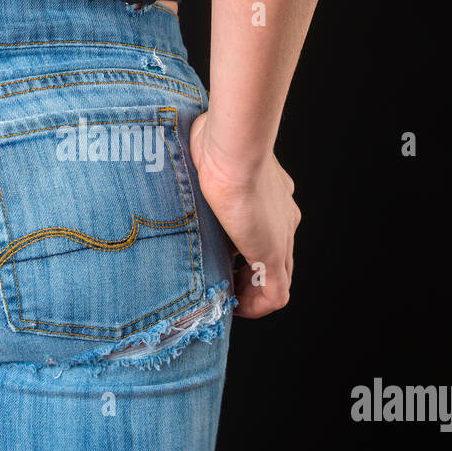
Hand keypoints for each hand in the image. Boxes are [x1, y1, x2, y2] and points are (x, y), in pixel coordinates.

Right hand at [189, 111, 299, 317]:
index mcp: (270, 193)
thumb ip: (199, 171)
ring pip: (276, 277)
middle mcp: (282, 216)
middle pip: (272, 256)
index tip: (217, 254)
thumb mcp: (206, 161)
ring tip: (223, 294)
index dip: (243, 247)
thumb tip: (169, 169)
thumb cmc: (214, 143)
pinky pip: (276, 295)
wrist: (231, 146)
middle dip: (246, 272)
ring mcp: (282, 235)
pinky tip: (233, 307)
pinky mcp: (274, 254)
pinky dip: (255, 307)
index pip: (264, 229)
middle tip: (218, 278)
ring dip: (249, 290)